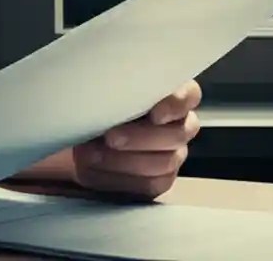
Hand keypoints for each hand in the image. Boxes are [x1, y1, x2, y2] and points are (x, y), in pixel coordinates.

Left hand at [71, 81, 200, 198]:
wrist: (82, 134)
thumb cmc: (99, 103)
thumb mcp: (106, 90)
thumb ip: (118, 87)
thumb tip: (107, 88)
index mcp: (173, 94)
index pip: (189, 95)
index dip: (175, 105)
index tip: (155, 114)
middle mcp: (181, 124)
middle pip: (177, 134)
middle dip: (141, 137)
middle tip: (110, 137)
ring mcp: (174, 154)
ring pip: (165, 162)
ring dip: (126, 160)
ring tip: (94, 154)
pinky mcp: (160, 180)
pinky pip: (150, 185)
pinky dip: (120, 178)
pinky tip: (97, 169)